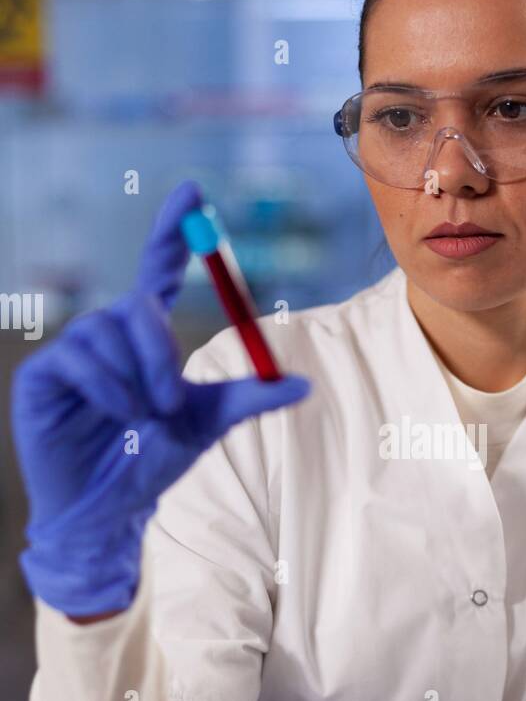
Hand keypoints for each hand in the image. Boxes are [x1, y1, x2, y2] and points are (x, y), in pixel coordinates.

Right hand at [11, 180, 310, 616]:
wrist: (111, 509)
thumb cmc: (154, 461)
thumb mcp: (209, 423)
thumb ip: (250, 398)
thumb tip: (306, 384)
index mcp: (146, 333)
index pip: (158, 267)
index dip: (173, 230)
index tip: (193, 190)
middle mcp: (109, 331)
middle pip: (138, 304)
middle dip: (162, 354)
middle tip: (171, 403)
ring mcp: (73, 350)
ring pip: (110, 333)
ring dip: (138, 380)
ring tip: (142, 420)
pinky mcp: (43, 376)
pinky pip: (79, 360)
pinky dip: (109, 390)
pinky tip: (118, 418)